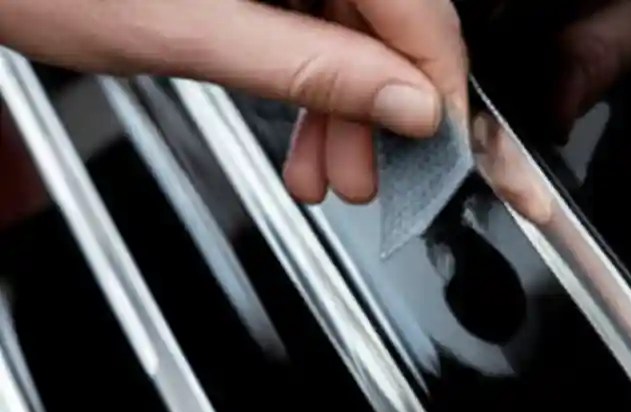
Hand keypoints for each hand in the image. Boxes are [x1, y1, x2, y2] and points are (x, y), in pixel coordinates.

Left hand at [0, 0, 466, 202]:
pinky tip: (299, 125)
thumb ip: (313, 69)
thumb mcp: (192, 32)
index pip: (417, 9)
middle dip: (379, 108)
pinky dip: (308, 75)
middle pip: (388, 18)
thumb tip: (410, 105)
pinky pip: (313, 15)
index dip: (436, 88)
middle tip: (367, 175)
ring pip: (352, 23)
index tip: (437, 149)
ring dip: (342, 103)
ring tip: (324, 168)